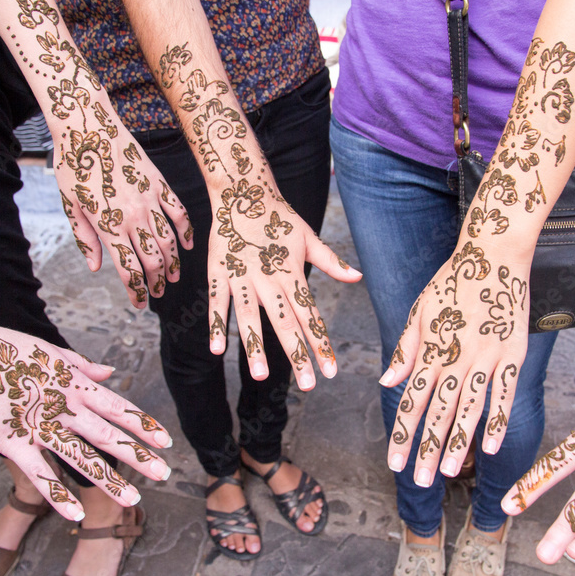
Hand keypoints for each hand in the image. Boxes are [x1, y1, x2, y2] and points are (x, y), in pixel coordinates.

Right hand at [0, 325, 173, 520]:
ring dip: (110, 480)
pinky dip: (58, 495)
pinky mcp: (13, 442)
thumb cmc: (5, 349)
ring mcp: (40, 426)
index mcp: (76, 385)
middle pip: (109, 436)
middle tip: (164, 474)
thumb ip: (82, 365)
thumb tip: (110, 372)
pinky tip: (76, 515)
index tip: (166, 441)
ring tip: (133, 499)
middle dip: (139, 456)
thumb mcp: (51, 351)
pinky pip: (40, 474)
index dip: (143, 426)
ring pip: (82, 458)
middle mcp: (65, 407)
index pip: (119, 408)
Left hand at [54, 122, 193, 307]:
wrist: (90, 127)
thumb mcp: (71, 205)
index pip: (129, 269)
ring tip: (173, 277)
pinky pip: (179, 214)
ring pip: (168, 241)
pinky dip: (185, 232)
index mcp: (108, 225)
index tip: (138, 302)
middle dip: (156, 282)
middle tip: (157, 293)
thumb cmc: (74, 165)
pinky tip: (186, 246)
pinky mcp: (160, 185)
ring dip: (173, 264)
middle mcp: (132, 217)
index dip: (136, 291)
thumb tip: (96, 267)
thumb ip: (85, 238)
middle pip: (153, 260)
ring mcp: (149, 201)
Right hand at [205, 184, 361, 389]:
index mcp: (292, 273)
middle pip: (285, 322)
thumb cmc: (279, 217)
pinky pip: (216, 302)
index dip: (321, 344)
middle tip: (308, 384)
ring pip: (249, 316)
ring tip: (261, 375)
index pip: (311, 315)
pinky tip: (217, 350)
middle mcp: (268, 278)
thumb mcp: (309, 238)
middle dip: (297, 354)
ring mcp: (241, 276)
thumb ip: (332, 262)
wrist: (243, 191)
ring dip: (254, 346)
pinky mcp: (218, 272)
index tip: (331, 370)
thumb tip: (359, 278)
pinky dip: (216, 324)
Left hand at [382, 235, 532, 484]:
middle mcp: (455, 358)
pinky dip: (498, 420)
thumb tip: (386, 382)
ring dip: (458, 442)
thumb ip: (404, 350)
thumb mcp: (420, 311)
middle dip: (427, 450)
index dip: (403, 435)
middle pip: (438, 412)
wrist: (493, 255)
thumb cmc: (452, 282)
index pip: (412, 401)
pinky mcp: (513, 354)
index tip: (394, 463)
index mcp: (430, 350)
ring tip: (450, 472)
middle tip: (419, 481)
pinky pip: (504, 393)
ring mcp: (486, 357)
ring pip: (468, 409)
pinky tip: (491, 445)